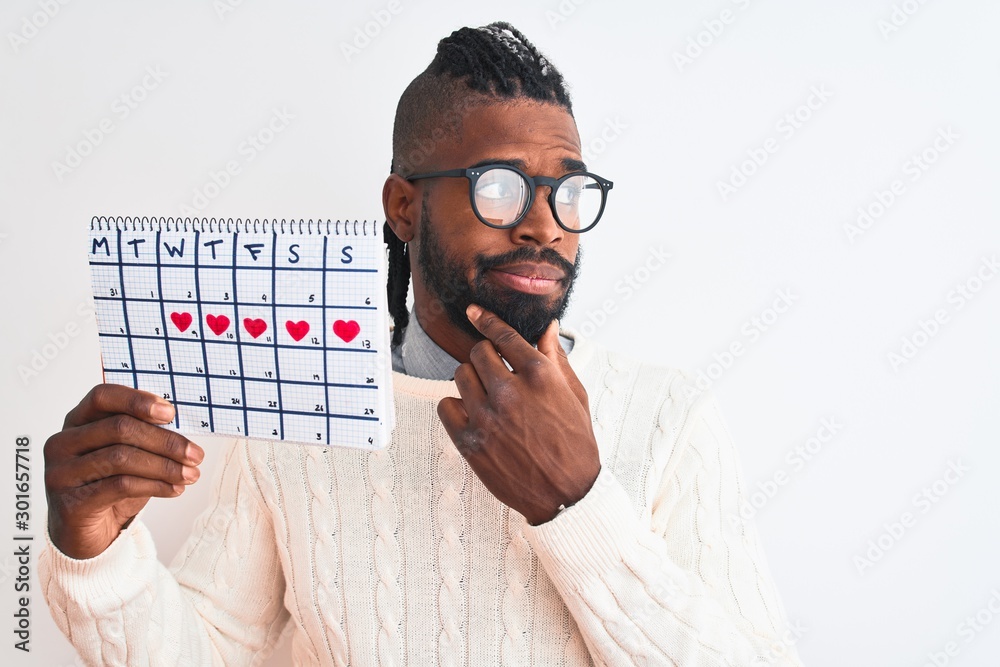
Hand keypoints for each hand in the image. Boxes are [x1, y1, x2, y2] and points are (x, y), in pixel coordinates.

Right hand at [44, 384, 203, 558]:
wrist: (90, 532)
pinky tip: (174, 489)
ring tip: (190, 474)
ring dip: (165, 466)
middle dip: (165, 441)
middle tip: (195, 454)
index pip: (102, 396)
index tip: (171, 413)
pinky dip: (154, 485)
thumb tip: (183, 428)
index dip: (137, 400)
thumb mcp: (128, 454)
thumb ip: (144, 435)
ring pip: (122, 458)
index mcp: (77, 421)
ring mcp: (62, 473)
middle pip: (119, 428)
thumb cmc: (111, 485)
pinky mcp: (71, 503)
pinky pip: (120, 486)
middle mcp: (63, 443)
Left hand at [437, 304, 600, 524]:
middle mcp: (511, 391)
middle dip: (485, 357)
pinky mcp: (470, 441)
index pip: (503, 335)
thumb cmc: (575, 444)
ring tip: (486, 395)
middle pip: (478, 352)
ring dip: (471, 380)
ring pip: (460, 375)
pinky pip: (446, 405)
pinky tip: (473, 414)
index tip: (474, 313)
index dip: (486, 320)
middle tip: (494, 372)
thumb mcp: (575, 396)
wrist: (566, 494)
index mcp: (540, 376)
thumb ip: (556, 359)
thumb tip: (547, 329)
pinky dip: (456, 406)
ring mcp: (487, 416)